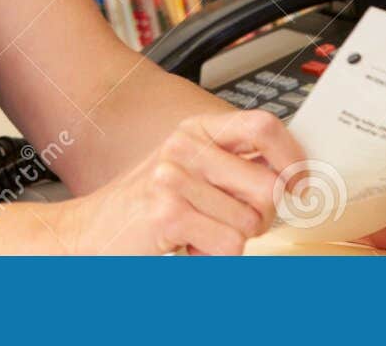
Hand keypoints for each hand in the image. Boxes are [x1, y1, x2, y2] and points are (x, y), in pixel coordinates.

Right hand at [54, 109, 304, 254]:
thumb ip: (232, 167)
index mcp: (196, 130)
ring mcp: (175, 176)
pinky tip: (187, 245)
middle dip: (260, 217)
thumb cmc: (140, 209)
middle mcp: (185, 145)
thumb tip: (289, 176)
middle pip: (268, 184)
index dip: (292, 158)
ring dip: (232, 241)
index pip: (263, 126)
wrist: (86, 235)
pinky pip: (229, 246)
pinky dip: (214, 257)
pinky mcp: (169, 211)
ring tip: (199, 234)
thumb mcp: (188, 173)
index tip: (299, 184)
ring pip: (251, 222)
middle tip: (230, 224)